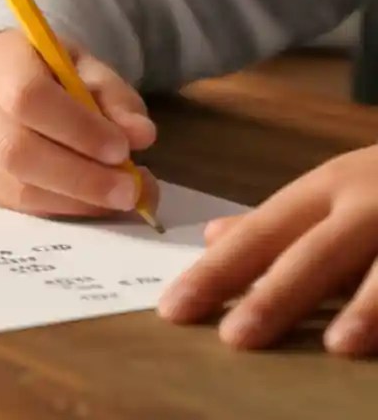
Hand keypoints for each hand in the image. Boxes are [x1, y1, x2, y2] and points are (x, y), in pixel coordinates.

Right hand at [0, 30, 159, 216]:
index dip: (77, 129)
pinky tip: (90, 203)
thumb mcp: (83, 67)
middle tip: (129, 190)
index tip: (122, 149)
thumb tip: (140, 136)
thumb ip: (113, 97)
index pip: (28, 98)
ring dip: (75, 199)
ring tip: (118, 198)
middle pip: (15, 149)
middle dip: (80, 176)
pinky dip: (60, 208)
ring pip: (14, 186)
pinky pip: (14, 205)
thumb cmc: (44, 71)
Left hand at [159, 145, 377, 355]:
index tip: (175, 310)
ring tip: (339, 345)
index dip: (216, 273)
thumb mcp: (334, 190)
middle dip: (278, 294)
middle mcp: (370, 200)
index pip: (260, 235)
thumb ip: (277, 222)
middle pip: (318, 251)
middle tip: (236, 337)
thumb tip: (211, 238)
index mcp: (326, 188)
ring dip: (369, 306)